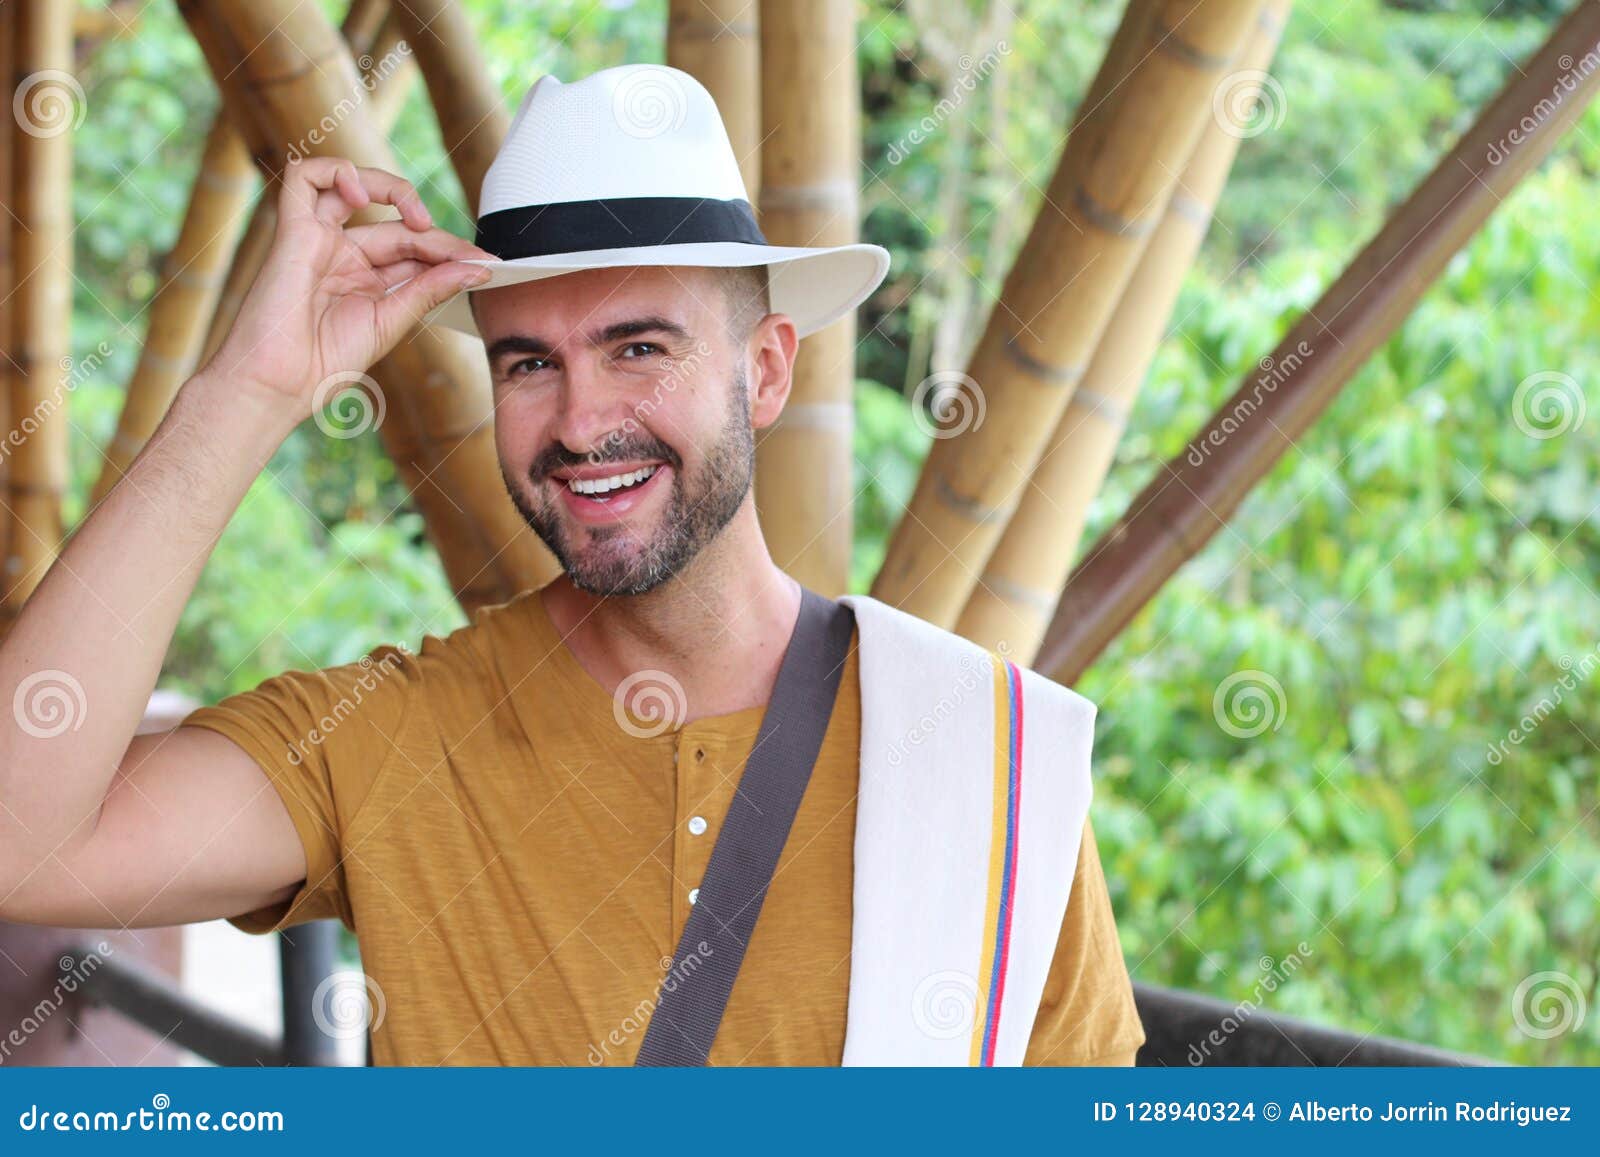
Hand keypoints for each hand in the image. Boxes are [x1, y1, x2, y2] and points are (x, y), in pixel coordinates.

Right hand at [205, 156, 494, 413]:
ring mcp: (317, 240)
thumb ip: (430, 288)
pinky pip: (304, 177)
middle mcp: (342, 255)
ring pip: (353, 185)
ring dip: (391, 188)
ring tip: (417, 218)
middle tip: (467, 255)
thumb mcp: (392, 321)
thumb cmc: (326, 362)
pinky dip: (336, 172)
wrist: (279, 384)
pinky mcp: (291, 230)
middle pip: (397, 223)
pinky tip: (362, 197)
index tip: (487, 265)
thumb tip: (478, 267)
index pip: (415, 249)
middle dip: (436, 235)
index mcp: (366, 279)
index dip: (450, 251)